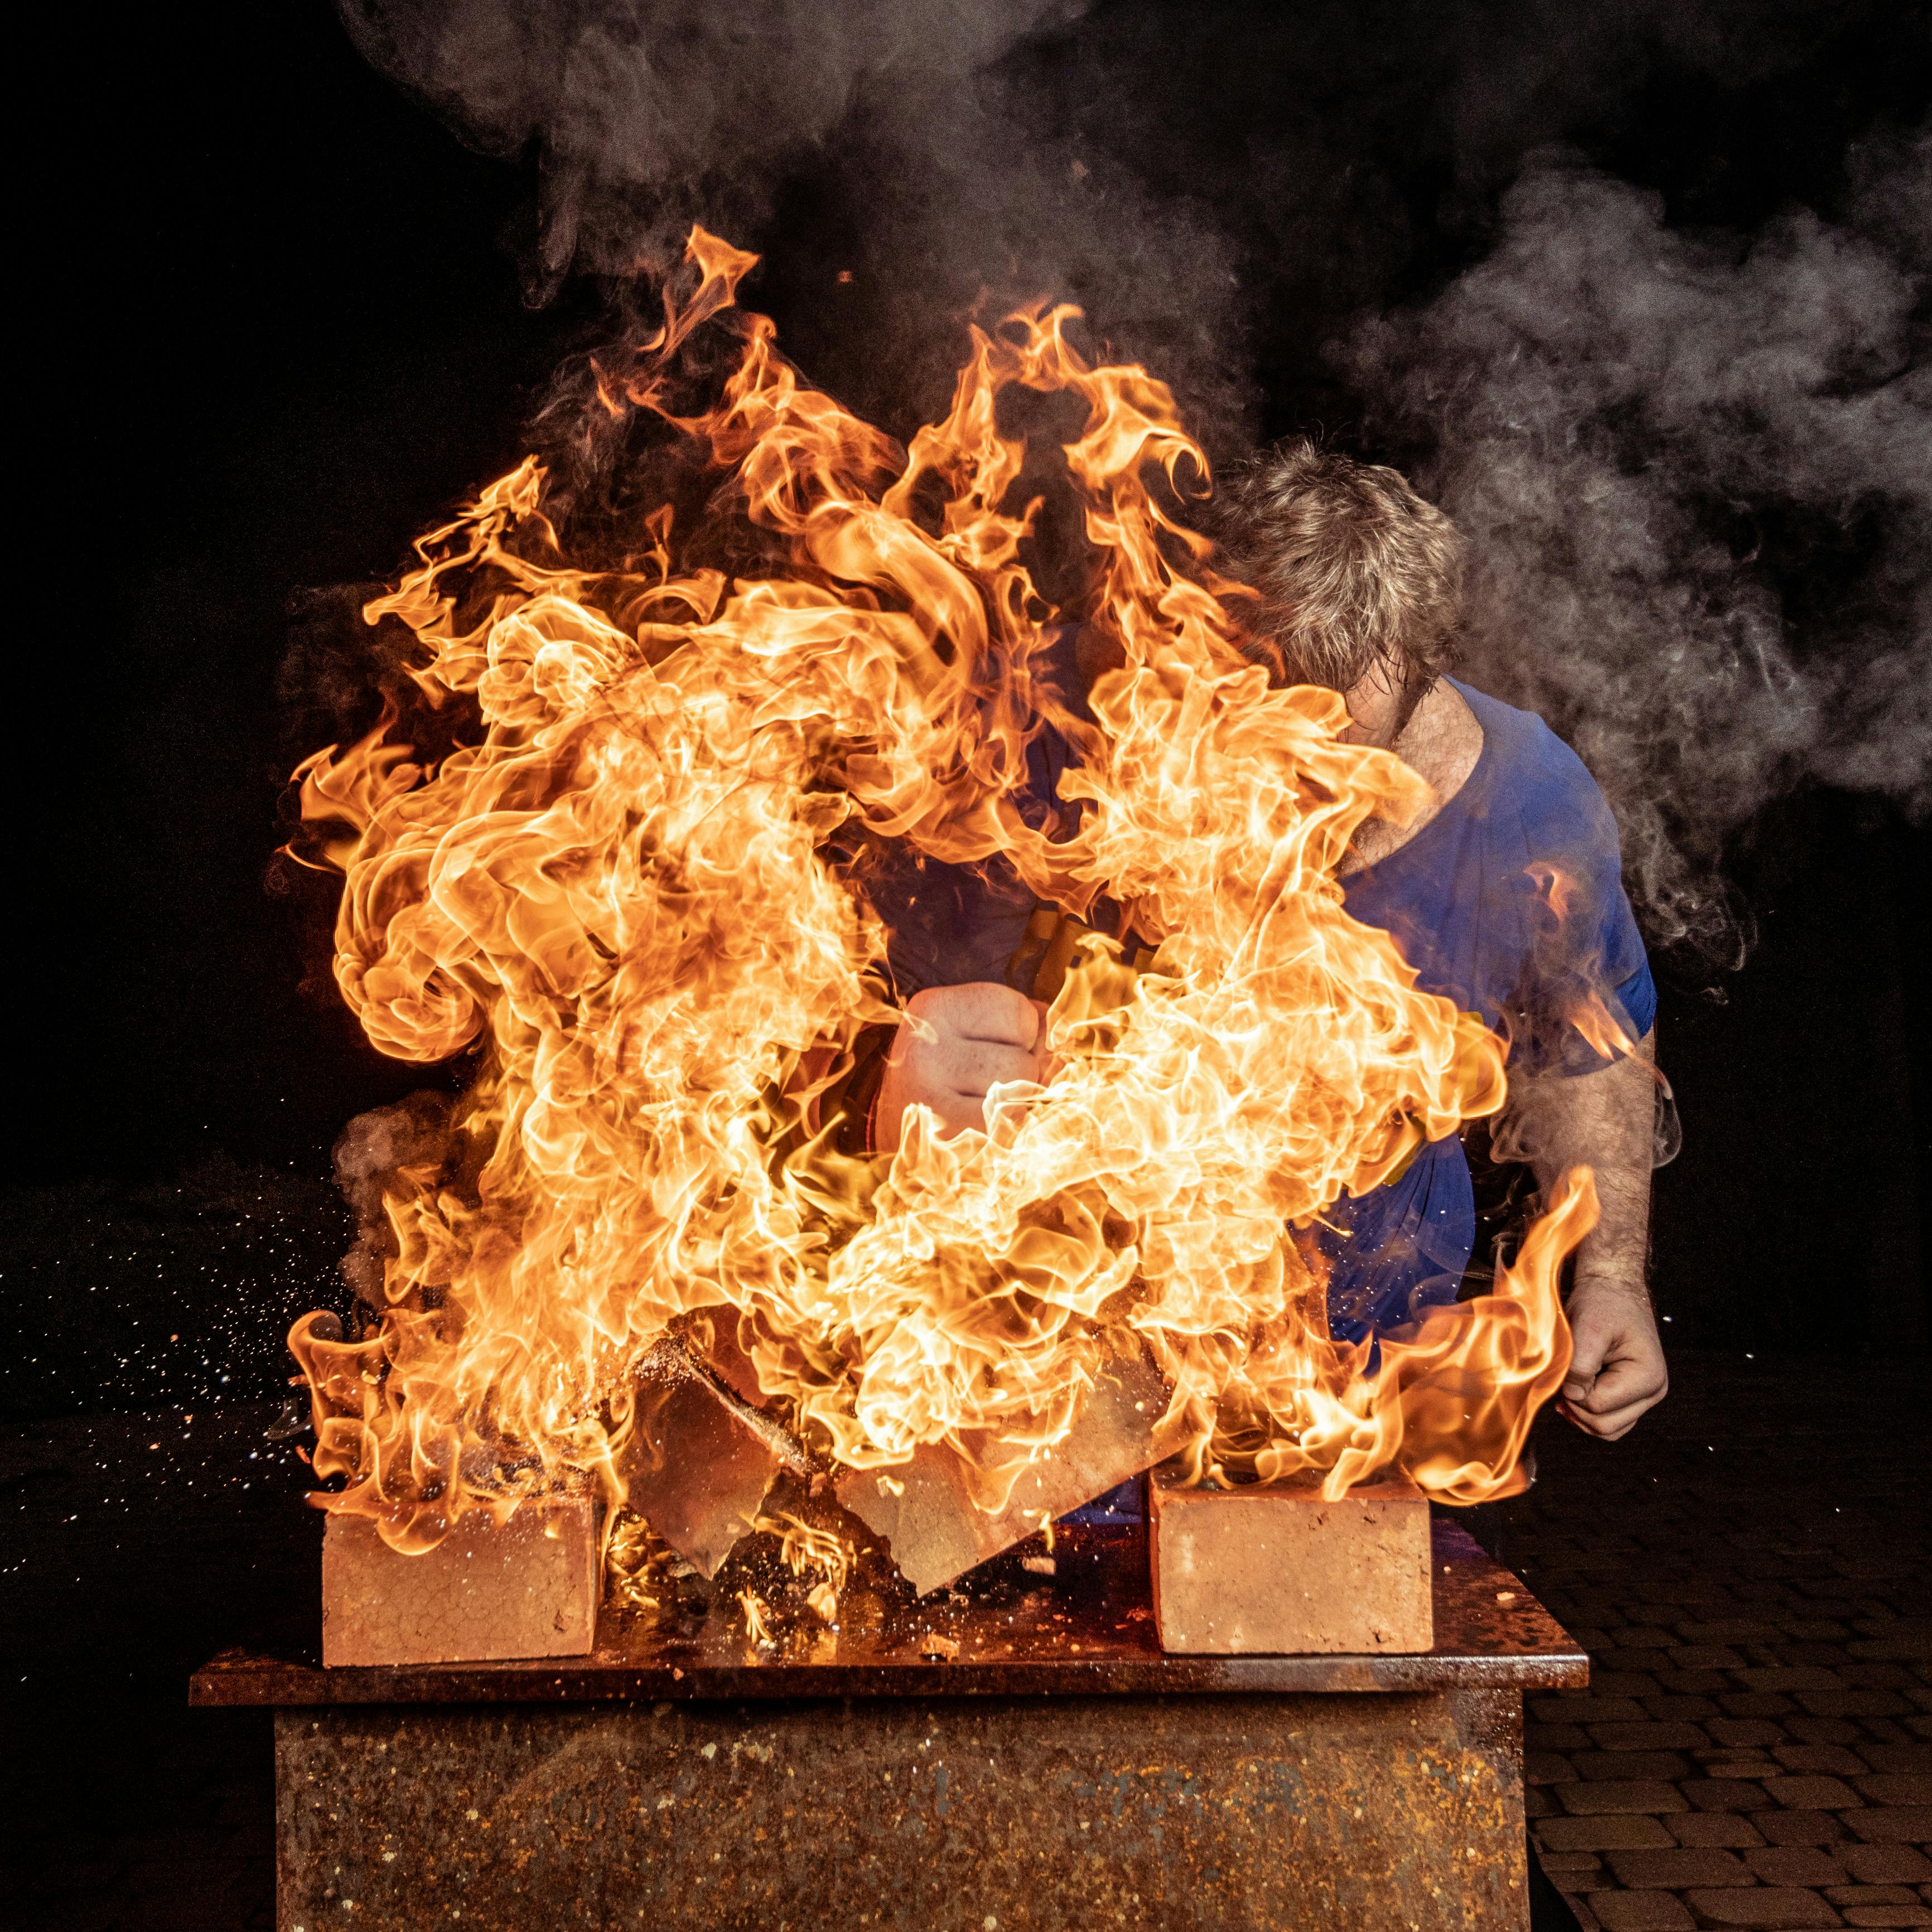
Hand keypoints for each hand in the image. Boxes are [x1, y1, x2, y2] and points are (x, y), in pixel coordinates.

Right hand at [875, 982, 1043, 1152]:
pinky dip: (1006, 1137)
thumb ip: (1028, 1027)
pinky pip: (1009, 1134)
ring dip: (1013, 1110)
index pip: (1022, 1013)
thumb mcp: (979, 1034)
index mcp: (934, 1007)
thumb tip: (1066, 1038)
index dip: (1021, 1036)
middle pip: (1024, 1062)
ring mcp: (927, 1098)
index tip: (986, 1049)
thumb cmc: (953, 1078)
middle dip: (1019, 1078)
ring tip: (976, 1111)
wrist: (900, 1139)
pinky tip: (977, 1136)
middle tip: (977, 1088)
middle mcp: (923, 1049)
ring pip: (1019, 1101)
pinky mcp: (941, 1140)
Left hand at [1557, 1277, 1668, 1439]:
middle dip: (1576, 1405)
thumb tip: (1572, 1396)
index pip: (1599, 1407)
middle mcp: (1653, 1392)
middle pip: (1604, 1425)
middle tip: (1564, 1377)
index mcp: (1648, 1377)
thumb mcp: (1588, 1328)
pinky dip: (1587, 1413)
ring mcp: (1644, 1397)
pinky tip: (1573, 1393)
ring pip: (1606, 1429)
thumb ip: (1580, 1365)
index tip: (1566, 1366)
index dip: (1573, 1392)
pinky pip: (1608, 1422)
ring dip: (1580, 1412)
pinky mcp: (1632, 1397)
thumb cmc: (1603, 1303)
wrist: (1613, 1290)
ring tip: (1567, 1385)